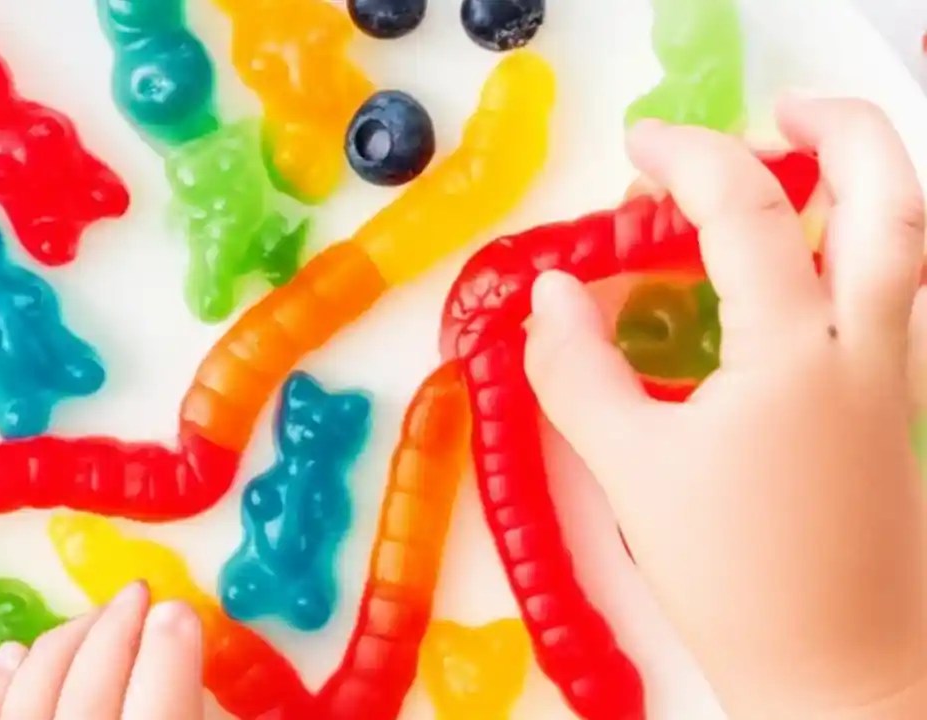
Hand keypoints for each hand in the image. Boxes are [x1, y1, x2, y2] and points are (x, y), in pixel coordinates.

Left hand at [0, 582, 203, 719]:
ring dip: (62, 644)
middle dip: (116, 629)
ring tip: (90, 619)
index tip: (178, 610)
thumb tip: (206, 686)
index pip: (160, 705)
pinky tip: (13, 655)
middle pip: (93, 685)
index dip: (171, 653)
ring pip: (32, 690)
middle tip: (138, 595)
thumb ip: (184, 711)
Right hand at [526, 98, 926, 718]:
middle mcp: (865, 346)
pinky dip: (855, 248)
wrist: (838, 671)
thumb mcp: (629, 468)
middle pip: (889, 193)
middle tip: (775, 114)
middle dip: (836, 130)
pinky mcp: (897, 407)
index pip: (745, 209)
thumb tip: (550, 294)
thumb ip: (575, 369)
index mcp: (794, 351)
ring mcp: (895, 375)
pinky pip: (892, 294)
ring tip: (792, 173)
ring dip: (859, 183)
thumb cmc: (733, 575)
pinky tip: (797, 275)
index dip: (686, 159)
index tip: (637, 150)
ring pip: (909, 241)